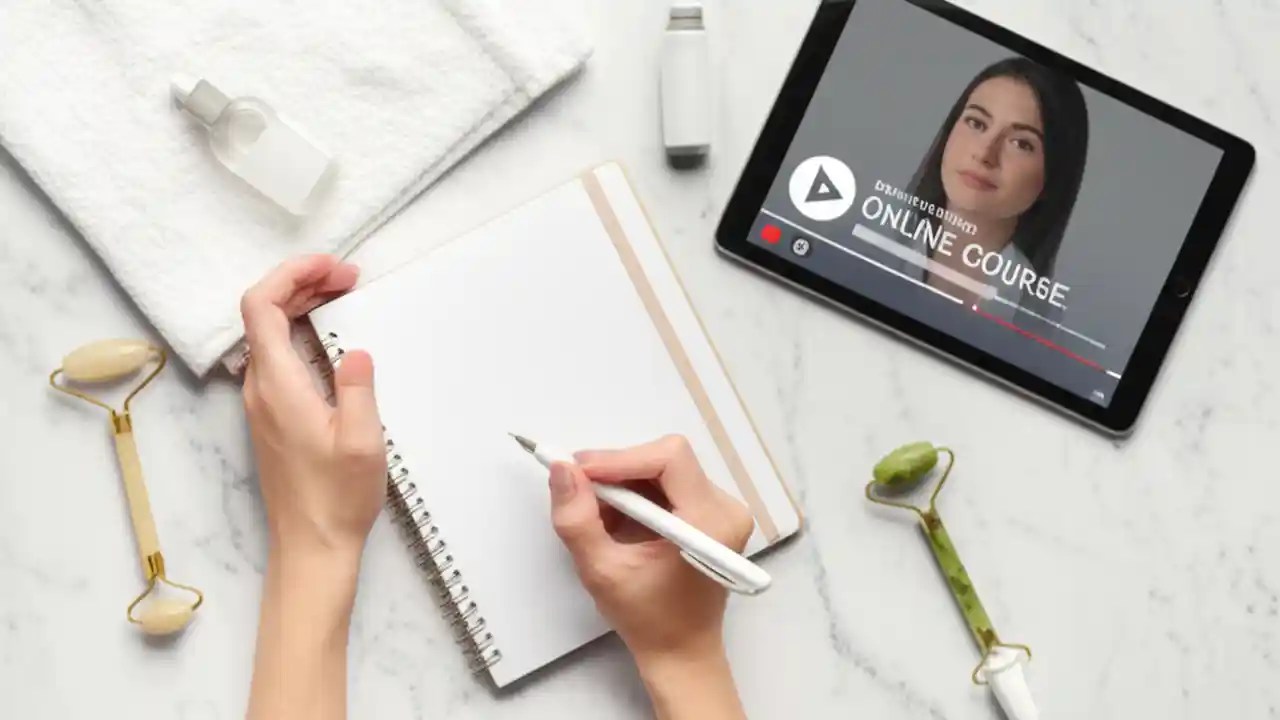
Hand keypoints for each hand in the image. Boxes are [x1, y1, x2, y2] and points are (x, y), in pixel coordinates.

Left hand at [241, 255, 385, 719]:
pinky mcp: (274, 415)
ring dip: (302, 306)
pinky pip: (279, 356)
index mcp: (277, 385)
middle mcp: (260, 388)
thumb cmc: (336, 499)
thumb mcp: (361, 440)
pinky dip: (303, 332)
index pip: (260, 306)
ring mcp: (263, 402)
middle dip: (302, 282)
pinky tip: (334, 339)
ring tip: (344, 297)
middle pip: (262, 313)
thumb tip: (354, 350)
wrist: (311, 546)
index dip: (292, 273)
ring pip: (270, 333)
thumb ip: (357, 387)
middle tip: (349, 278)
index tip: (333, 268)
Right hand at [548, 435, 753, 718]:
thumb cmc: (647, 619)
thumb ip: (577, 520)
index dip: (621, 458)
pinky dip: (637, 493)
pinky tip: (618, 519)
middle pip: (666, 459)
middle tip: (579, 490)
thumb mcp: (601, 571)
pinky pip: (669, 484)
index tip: (580, 472)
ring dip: (625, 482)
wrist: (682, 651)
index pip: (669, 459)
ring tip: (596, 511)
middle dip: (618, 469)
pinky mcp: (712, 513)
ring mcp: (723, 510)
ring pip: (664, 468)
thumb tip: (562, 470)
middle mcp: (726, 508)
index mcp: (710, 522)